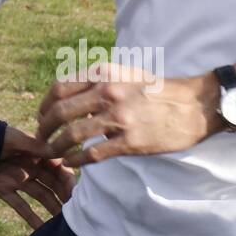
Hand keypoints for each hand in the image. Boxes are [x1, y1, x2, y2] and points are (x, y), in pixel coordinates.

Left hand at [0, 126, 75, 229]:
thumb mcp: (14, 138)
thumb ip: (35, 146)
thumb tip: (59, 152)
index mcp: (34, 151)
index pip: (58, 166)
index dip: (68, 179)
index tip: (77, 192)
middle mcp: (30, 165)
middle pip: (53, 183)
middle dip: (65, 196)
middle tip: (77, 211)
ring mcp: (18, 178)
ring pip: (41, 196)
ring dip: (54, 209)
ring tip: (66, 223)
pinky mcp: (5, 189)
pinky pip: (21, 205)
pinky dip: (31, 218)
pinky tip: (43, 229)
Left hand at [35, 63, 223, 167]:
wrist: (194, 105)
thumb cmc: (158, 89)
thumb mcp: (125, 74)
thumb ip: (99, 82)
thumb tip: (73, 98)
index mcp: (104, 73)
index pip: (60, 88)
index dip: (45, 105)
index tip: (41, 116)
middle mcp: (107, 92)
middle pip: (60, 111)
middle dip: (44, 127)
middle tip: (41, 138)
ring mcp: (119, 117)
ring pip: (73, 134)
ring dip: (57, 146)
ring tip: (51, 153)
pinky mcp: (130, 141)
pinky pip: (93, 153)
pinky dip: (77, 159)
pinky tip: (71, 162)